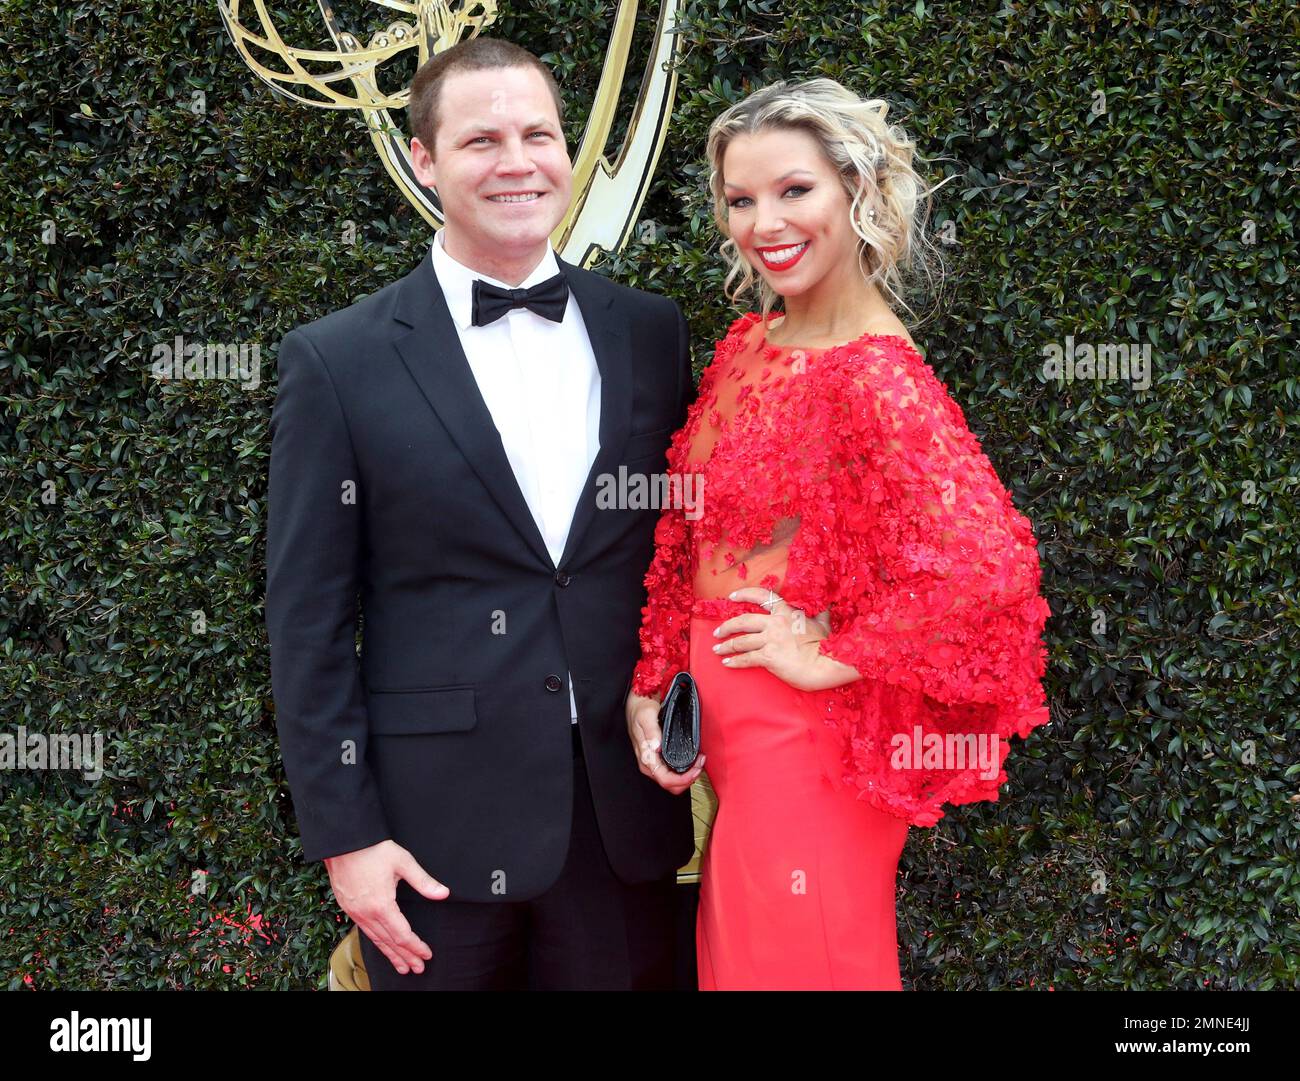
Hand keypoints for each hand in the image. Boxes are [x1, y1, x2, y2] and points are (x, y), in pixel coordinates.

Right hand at [324, 839, 448, 975]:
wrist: (343, 842)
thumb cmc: (373, 849)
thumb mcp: (403, 862)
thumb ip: (423, 881)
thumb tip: (443, 893)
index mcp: (381, 905)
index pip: (402, 935)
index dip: (415, 947)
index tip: (426, 954)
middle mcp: (366, 913)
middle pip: (389, 942)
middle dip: (405, 957)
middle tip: (417, 969)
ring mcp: (355, 912)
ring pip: (375, 939)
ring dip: (390, 954)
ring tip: (401, 966)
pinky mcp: (348, 907)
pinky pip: (364, 931)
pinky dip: (376, 942)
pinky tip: (382, 945)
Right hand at [625, 690, 705, 794]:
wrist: (636, 705)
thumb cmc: (640, 710)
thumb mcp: (646, 716)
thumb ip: (651, 731)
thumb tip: (656, 746)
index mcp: (646, 757)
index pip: (665, 780)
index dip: (683, 779)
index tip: (696, 768)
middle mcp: (649, 765)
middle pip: (670, 786)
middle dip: (688, 780)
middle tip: (700, 764)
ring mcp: (653, 764)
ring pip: (672, 783)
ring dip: (687, 777)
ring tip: (698, 762)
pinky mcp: (658, 760)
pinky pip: (672, 775)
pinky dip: (684, 773)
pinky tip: (691, 762)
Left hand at [712, 588, 859, 691]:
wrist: (827, 662)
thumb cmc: (827, 644)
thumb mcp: (824, 623)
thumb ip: (821, 613)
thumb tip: (828, 606)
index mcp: (786, 612)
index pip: (761, 596)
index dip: (744, 594)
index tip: (732, 597)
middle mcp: (775, 623)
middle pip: (743, 621)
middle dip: (727, 626)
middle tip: (717, 632)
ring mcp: (770, 640)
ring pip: (741, 641)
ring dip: (726, 645)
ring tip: (717, 649)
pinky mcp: (769, 657)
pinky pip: (746, 658)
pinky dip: (735, 661)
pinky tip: (727, 663)